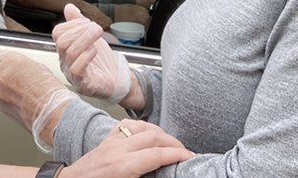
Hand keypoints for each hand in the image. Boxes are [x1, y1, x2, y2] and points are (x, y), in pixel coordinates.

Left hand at [0, 41, 76, 151]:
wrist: (52, 115)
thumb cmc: (50, 91)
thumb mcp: (37, 66)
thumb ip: (19, 64)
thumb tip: (16, 66)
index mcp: (8, 62)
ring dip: (2, 82)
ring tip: (22, 86)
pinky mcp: (2, 106)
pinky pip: (1, 97)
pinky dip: (8, 95)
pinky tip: (22, 97)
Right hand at [53, 3, 132, 104]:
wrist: (117, 79)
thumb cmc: (102, 61)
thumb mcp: (90, 37)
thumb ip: (78, 22)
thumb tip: (69, 7)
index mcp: (65, 50)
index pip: (58, 33)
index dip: (72, 24)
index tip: (87, 22)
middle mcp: (65, 62)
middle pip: (62, 42)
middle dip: (80, 30)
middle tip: (95, 28)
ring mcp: (72, 74)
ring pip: (70, 53)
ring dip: (86, 39)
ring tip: (98, 34)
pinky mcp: (82, 84)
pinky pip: (76, 69)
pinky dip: (85, 57)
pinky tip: (95, 50)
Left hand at [60, 119, 193, 177]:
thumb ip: (146, 176)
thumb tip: (160, 172)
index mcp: (123, 166)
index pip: (158, 154)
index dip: (178, 154)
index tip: (191, 157)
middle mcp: (118, 149)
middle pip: (154, 137)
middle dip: (174, 143)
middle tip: (186, 152)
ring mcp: (111, 141)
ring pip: (143, 127)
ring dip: (160, 133)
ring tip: (171, 144)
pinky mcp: (106, 139)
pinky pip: (128, 126)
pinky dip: (143, 127)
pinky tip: (149, 133)